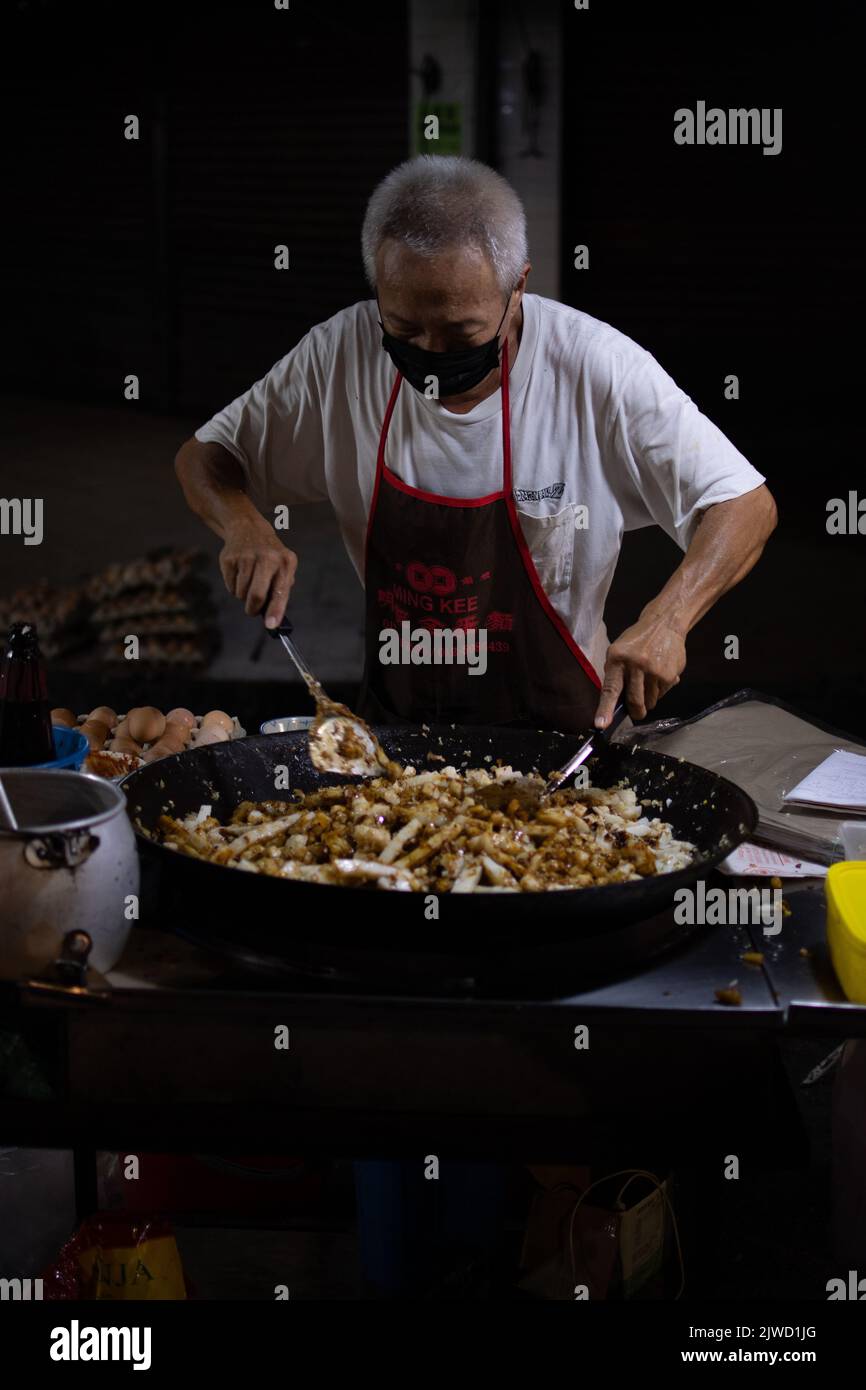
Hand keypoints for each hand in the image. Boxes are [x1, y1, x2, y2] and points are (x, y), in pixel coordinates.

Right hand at [219, 521, 297, 626]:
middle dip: (252, 608)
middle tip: (252, 610)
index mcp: (286, 562)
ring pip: (241, 593)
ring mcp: (246, 557)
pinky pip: (230, 585)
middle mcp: (268, 558)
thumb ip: (280, 591)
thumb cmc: (270, 557)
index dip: (276, 611)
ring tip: (248, 580)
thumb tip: (274, 619)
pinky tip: (239, 572)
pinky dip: (233, 586)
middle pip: (256, 595)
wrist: (248, 528)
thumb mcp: (283, 567)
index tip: (271, 626)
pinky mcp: (229, 558)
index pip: (281, 591)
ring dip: (243, 595)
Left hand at [595, 611, 685, 726]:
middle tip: (637, 713)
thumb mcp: (619, 651)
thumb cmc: (637, 641)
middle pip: (633, 700)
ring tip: (650, 681)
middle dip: (635, 712)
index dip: (605, 709)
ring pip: (649, 700)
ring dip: (649, 699)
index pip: (610, 688)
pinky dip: (660, 690)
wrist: (664, 624)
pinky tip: (660, 674)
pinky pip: (662, 694)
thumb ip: (616, 674)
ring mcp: (654, 670)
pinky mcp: (669, 675)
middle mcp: (635, 664)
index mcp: (617, 658)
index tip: (601, 724)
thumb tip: (616, 703)